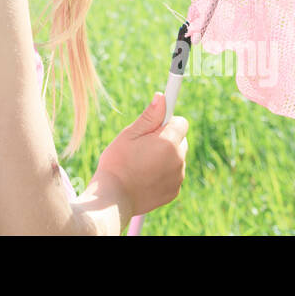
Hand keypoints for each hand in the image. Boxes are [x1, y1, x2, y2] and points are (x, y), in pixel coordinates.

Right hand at [93, 92, 188, 219]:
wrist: (113, 198)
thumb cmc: (117, 162)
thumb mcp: (130, 134)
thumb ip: (150, 116)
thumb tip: (162, 97)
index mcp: (169, 143)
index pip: (181, 122)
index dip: (167, 120)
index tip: (155, 124)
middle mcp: (178, 160)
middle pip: (180, 140)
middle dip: (166, 138)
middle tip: (143, 145)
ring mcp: (177, 178)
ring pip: (176, 158)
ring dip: (165, 156)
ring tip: (141, 162)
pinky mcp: (174, 192)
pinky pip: (173, 175)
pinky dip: (163, 173)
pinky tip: (144, 176)